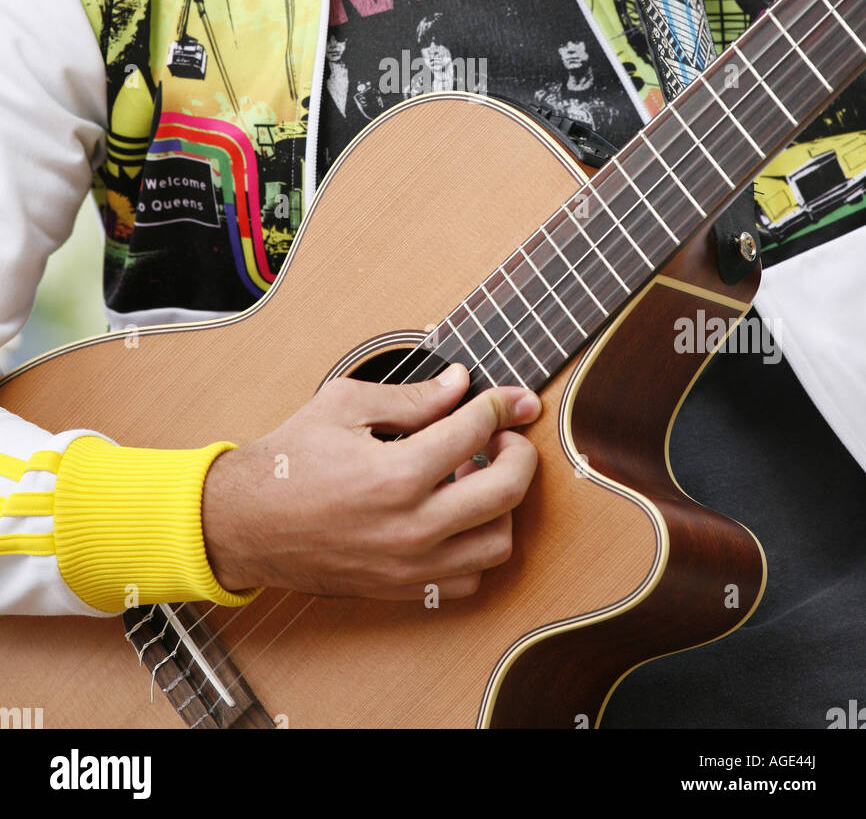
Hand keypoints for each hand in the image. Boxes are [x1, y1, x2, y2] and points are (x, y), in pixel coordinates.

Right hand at [201, 362, 540, 599]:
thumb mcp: (345, 406)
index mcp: (396, 474)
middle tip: (505, 437)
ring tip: (476, 477)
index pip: (475, 431)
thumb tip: (458, 384)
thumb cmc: (289, 462)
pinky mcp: (401, 589)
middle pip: (506, 491)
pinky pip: (467, 580)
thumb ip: (411, 397)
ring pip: (497, 543)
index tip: (515, 399)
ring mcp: (409, 565)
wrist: (245, 524)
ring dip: (502, 505)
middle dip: (519, 454)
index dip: (501, 406)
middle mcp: (411, 527)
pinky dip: (476, 547)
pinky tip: (458, 516)